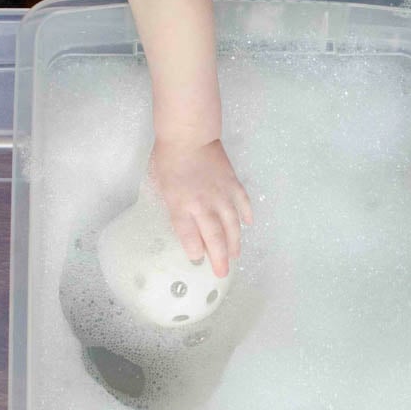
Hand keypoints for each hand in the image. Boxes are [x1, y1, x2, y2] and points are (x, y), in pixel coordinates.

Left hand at [149, 139, 252, 277]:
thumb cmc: (168, 160)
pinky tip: (248, 224)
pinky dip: (247, 215)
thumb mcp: (161, 187)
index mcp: (181, 206)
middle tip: (222, 273)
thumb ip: (173, 207)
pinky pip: (243, 203)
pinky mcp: (233, 184)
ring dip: (234, 242)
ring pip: (232, 225)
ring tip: (235, 256)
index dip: (195, 251)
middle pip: (214, 237)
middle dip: (218, 258)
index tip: (197, 260)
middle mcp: (203, 204)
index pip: (189, 237)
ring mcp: (221, 195)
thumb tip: (183, 224)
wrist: (188, 136)